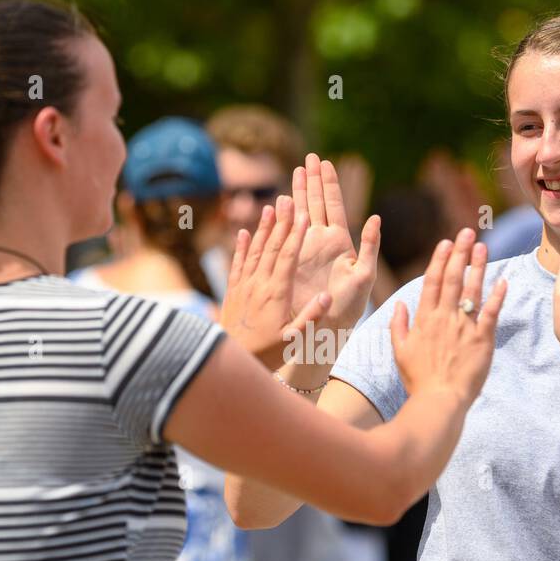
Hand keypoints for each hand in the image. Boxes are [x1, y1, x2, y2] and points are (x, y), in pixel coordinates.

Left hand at [220, 196, 331, 370]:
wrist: (230, 360)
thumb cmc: (266, 353)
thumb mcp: (293, 340)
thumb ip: (311, 317)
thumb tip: (329, 296)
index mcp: (276, 293)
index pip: (287, 257)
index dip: (295, 234)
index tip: (303, 215)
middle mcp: (258, 284)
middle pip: (271, 247)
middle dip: (281, 222)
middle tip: (288, 199)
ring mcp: (242, 286)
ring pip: (253, 251)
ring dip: (262, 228)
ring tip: (269, 207)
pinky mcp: (231, 292)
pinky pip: (236, 264)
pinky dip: (240, 246)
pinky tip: (242, 232)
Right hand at [289, 153, 380, 350]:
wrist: (326, 328)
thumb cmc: (350, 306)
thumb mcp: (364, 276)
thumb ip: (369, 247)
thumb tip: (376, 217)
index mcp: (340, 241)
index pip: (333, 205)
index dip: (329, 183)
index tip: (325, 162)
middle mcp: (322, 241)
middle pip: (316, 203)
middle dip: (312, 180)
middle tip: (309, 157)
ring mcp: (305, 250)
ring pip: (300, 214)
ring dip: (298, 192)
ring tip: (296, 170)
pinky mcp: (291, 260)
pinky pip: (284, 234)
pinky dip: (281, 218)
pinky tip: (277, 203)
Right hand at [390, 229, 506, 403]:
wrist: (438, 401)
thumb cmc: (418, 380)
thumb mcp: (400, 352)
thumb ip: (399, 325)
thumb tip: (400, 304)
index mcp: (425, 319)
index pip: (433, 282)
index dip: (440, 260)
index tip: (446, 243)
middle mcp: (444, 318)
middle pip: (453, 279)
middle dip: (460, 253)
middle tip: (468, 232)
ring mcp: (464, 327)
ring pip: (472, 290)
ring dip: (478, 266)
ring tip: (483, 247)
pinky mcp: (482, 340)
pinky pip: (491, 313)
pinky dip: (497, 296)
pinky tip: (503, 280)